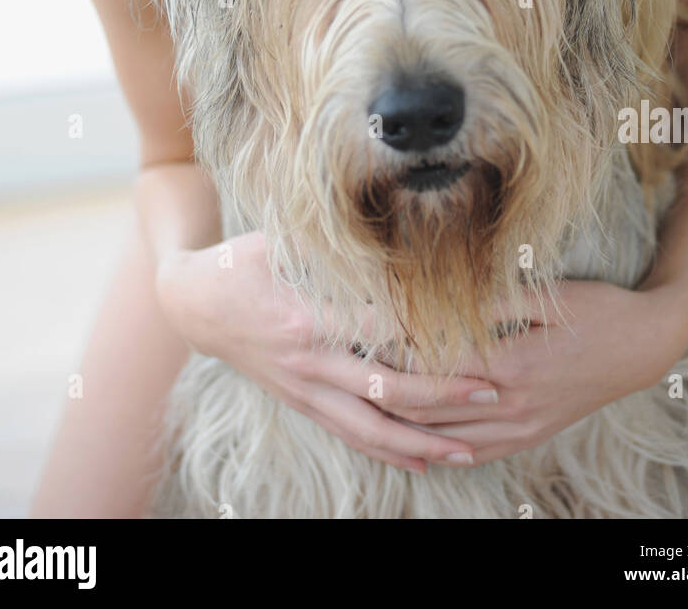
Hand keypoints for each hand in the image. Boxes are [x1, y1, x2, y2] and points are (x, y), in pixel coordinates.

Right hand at [155, 231, 499, 474]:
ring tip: (470, 450)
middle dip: (442, 396)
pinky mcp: (302, 402)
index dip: (428, 334)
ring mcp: (305, 389)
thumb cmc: (244, 261)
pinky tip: (423, 460)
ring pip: (370, 428)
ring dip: (422, 441)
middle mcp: (309, 361)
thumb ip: (334, 242)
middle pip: (386, 388)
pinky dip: (389, 450)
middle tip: (493, 394)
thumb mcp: (283, 239)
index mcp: (308, 317)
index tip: (474, 333)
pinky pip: (351, 434)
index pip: (380, 329)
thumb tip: (396, 226)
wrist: (194, 306)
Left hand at [383, 280, 687, 466]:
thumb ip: (489, 301)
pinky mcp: (531, 435)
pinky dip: (440, 447)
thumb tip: (438, 298)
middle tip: (351, 368)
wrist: (644, 347)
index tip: (360, 334)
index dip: (393, 352)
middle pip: (430, 407)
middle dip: (386, 391)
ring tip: (369, 400)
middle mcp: (512, 403)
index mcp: (511, 364)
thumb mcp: (545, 295)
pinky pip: (476, 453)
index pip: (433, 365)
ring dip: (406, 422)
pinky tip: (417, 439)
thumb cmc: (595, 310)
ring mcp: (522, 426)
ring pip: (446, 436)